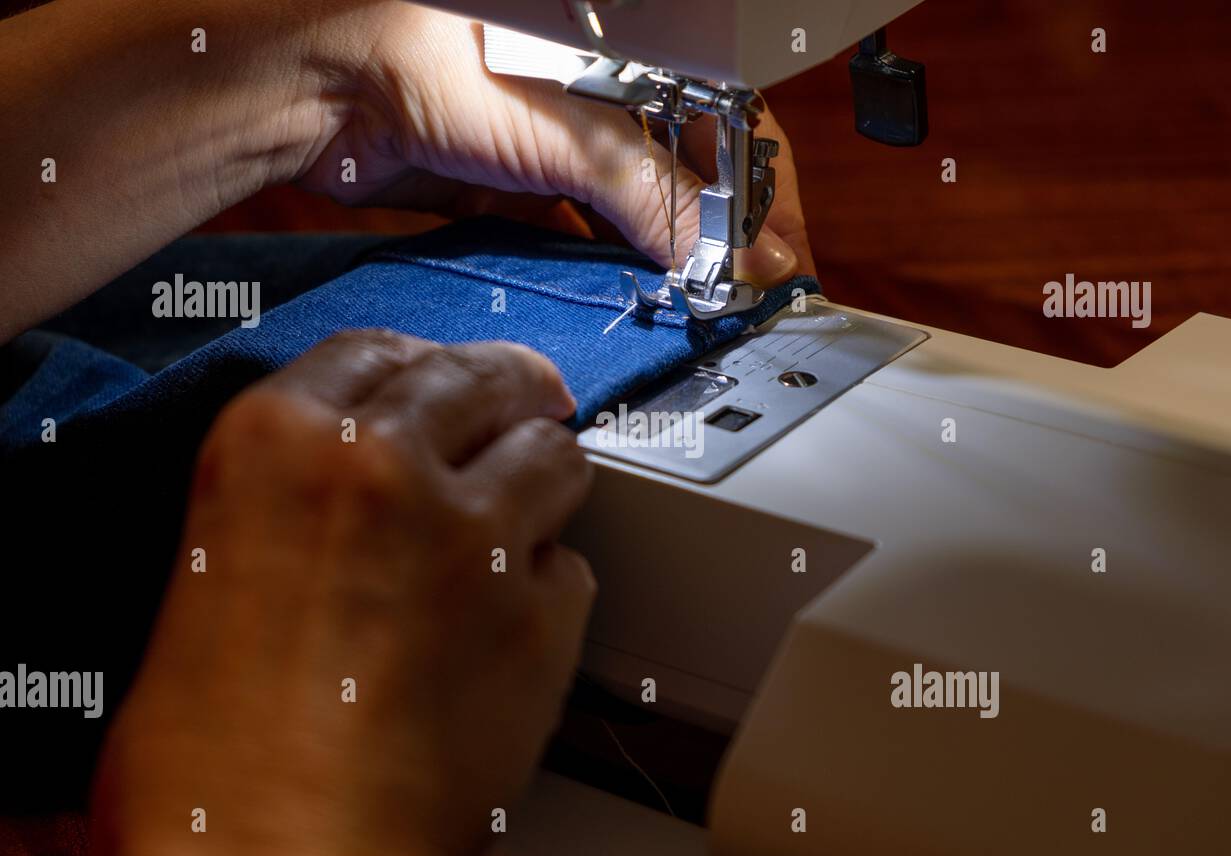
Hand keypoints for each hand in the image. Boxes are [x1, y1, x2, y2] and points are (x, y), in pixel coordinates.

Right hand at [91, 332, 595, 855]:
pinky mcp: (541, 613)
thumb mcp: (208, 576)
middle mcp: (382, 467)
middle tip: (526, 403)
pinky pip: (575, 566)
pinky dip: (555, 585)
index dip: (421, 361)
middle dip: (508, 389)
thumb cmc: (211, 762)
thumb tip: (342, 480)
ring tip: (530, 512)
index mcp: (275, 444)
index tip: (445, 372)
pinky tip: (519, 621)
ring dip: (544, 476)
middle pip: (481, 377)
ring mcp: (473, 535)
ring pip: (552, 452)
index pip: (377, 349)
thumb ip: (285, 499)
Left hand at [294, 4, 814, 285]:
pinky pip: (575, 233)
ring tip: (689, 301)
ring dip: (659, 256)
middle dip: (712, 232)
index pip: (725, 120)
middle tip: (737, 290)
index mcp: (630, 54)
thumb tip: (712, 250)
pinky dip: (601, 264)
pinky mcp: (514, 185)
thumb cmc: (438, 60)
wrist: (330, 91)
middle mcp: (598, 95)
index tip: (775, 252)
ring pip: (629, 208)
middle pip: (682, 171)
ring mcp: (554, 143)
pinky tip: (625, 292)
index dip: (756, 189)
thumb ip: (649, 190)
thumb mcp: (569, 128)